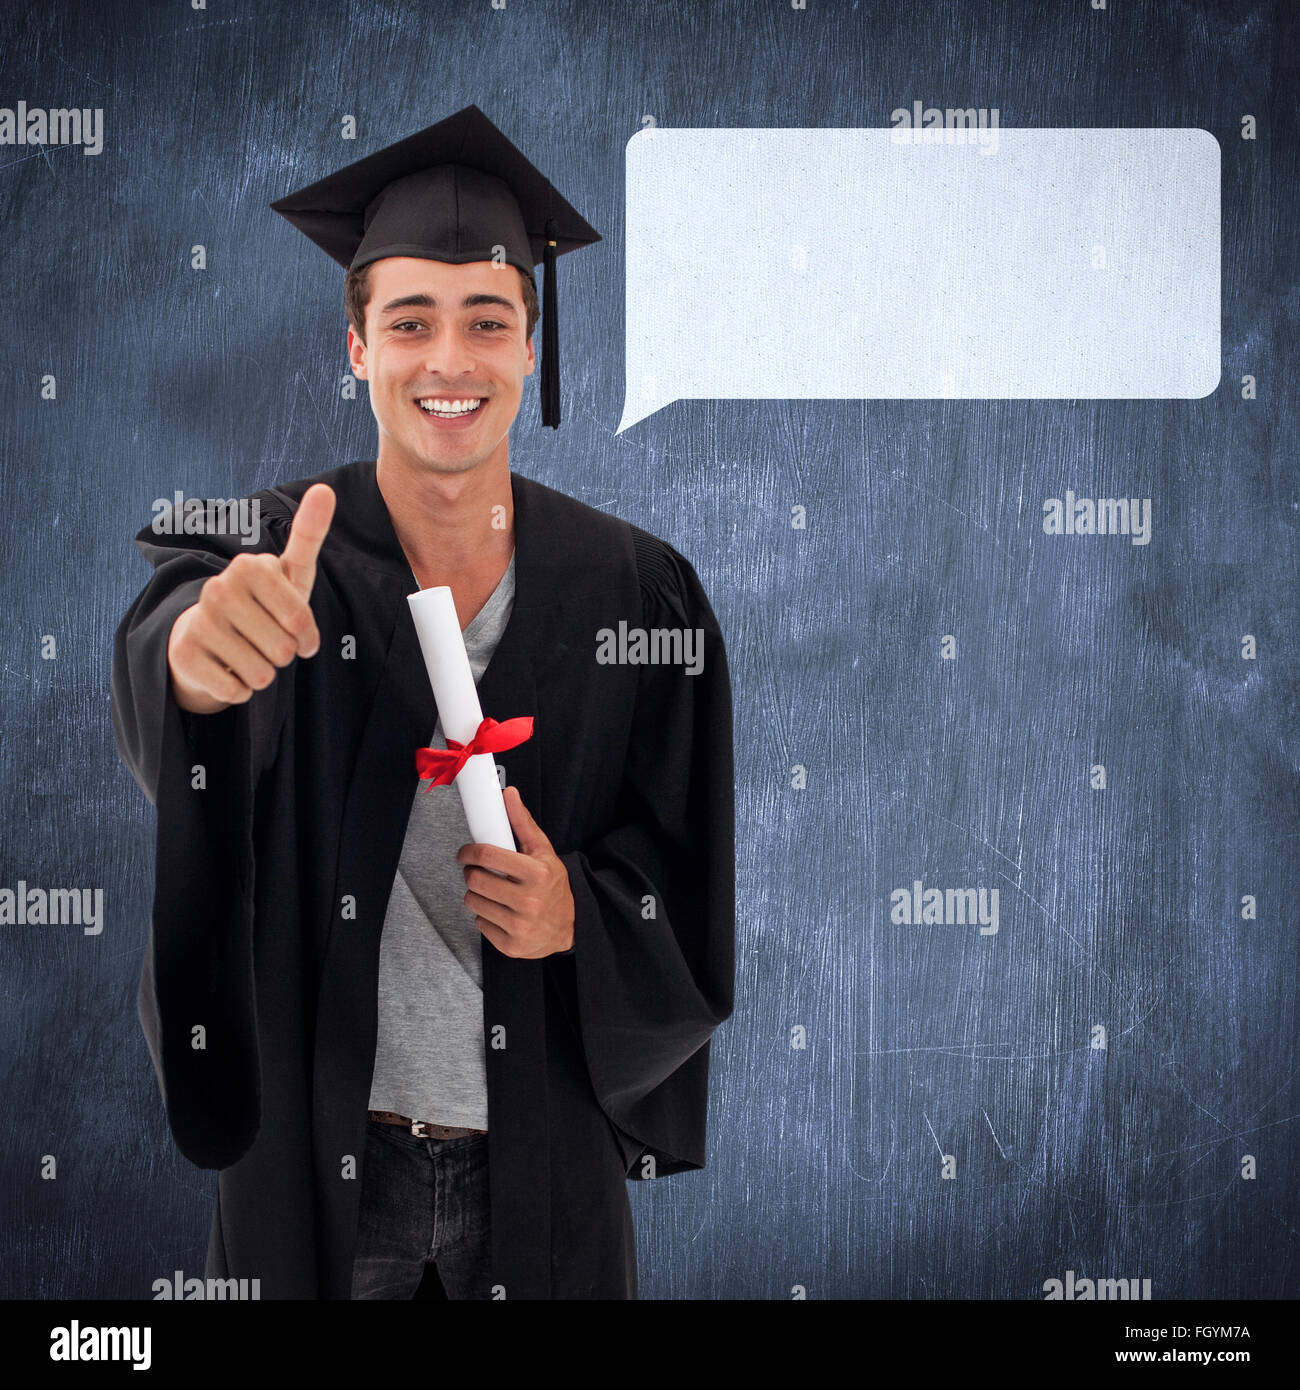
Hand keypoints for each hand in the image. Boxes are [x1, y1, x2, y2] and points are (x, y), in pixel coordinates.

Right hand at [167, 483, 335, 713]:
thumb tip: (326, 489)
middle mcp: (218, 588)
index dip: (307, 639)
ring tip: (248, 654)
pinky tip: (228, 670)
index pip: (301, 621)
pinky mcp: (183, 654)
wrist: (208, 637)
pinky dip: (241, 690)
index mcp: (250, 567)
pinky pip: (237, 691)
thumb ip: (308, 534)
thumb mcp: (290, 573)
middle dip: (283, 657)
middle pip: (283, 650)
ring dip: (263, 674)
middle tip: (268, 644)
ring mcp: (198, 620)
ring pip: (261, 674)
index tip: (301, 636)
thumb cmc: (263, 604)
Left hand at [457, 786, 575, 958]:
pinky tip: (500, 912)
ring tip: (492, 892)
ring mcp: (519, 926)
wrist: (570, 925)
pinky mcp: (511, 945)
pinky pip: (479, 924)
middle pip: (475, 880)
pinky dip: (485, 917)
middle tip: (480, 872)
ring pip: (473, 902)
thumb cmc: (552, 884)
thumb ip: (522, 822)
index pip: (487, 856)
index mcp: (537, 873)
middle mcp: (529, 901)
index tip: (466, 853)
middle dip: (472, 873)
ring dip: (476, 894)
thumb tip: (508, 793)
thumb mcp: (542, 851)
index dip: (469, 852)